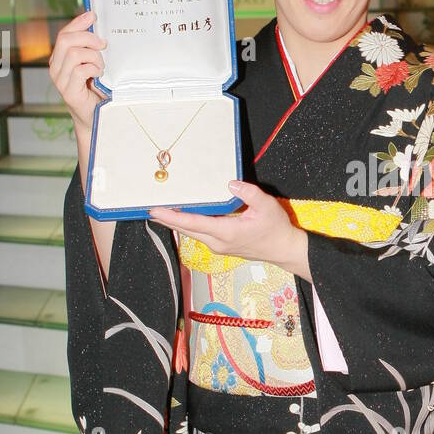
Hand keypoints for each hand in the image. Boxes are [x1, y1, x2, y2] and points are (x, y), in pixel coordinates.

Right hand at [48, 8, 109, 133]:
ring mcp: (60, 80)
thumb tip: (98, 26)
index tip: (93, 15)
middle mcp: (55, 68)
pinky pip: (80, 70)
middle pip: (66, 40)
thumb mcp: (94, 64)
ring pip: (74, 53)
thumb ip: (92, 48)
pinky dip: (94, 69)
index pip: (64, 34)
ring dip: (94, 57)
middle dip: (88, 38)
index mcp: (60, 58)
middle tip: (103, 45)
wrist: (96, 117)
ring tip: (101, 67)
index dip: (78, 23)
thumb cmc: (97, 90)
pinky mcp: (68, 91)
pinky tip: (99, 76)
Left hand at [148, 180, 311, 278]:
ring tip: (161, 214)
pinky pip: (200, 235)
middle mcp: (218, 242)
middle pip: (187, 230)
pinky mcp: (222, 247)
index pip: (193, 223)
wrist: (284, 250)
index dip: (172, 217)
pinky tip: (183, 220)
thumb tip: (230, 184)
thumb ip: (248, 193)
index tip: (155, 211)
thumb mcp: (267, 206)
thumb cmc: (276, 228)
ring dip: (176, 224)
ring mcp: (219, 247)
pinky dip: (188, 226)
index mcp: (226, 232)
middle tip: (149, 210)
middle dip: (167, 220)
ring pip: (192, 234)